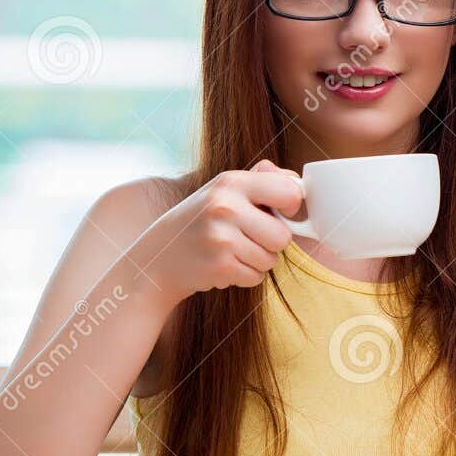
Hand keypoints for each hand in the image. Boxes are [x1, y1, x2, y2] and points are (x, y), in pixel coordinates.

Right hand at [131, 159, 303, 303]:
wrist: (158, 256)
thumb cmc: (202, 220)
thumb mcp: (224, 189)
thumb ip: (262, 179)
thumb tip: (296, 181)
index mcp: (231, 182)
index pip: (289, 192)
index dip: (292, 206)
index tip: (280, 212)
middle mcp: (225, 207)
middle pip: (284, 236)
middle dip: (272, 242)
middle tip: (248, 237)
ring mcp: (221, 238)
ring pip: (271, 259)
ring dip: (257, 260)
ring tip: (231, 250)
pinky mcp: (219, 266)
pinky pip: (257, 277)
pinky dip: (245, 275)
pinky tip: (223, 264)